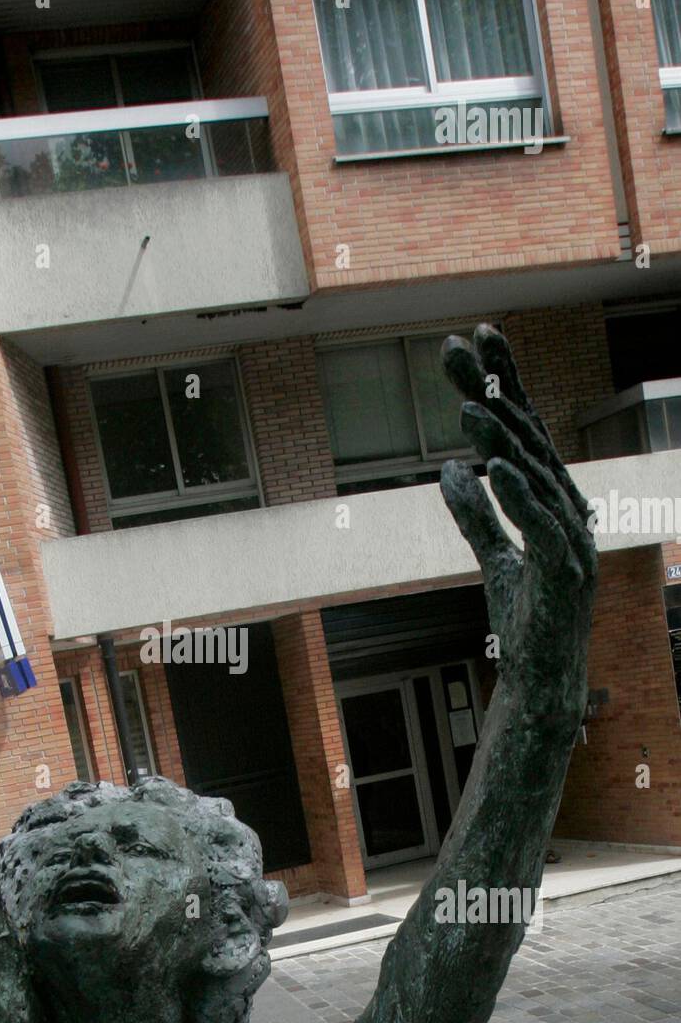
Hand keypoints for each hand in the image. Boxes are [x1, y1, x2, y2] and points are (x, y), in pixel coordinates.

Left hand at [440, 325, 596, 716]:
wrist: (541, 683)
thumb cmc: (524, 622)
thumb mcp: (492, 560)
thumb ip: (474, 515)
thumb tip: (450, 469)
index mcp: (552, 503)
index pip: (523, 430)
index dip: (503, 383)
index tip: (475, 339)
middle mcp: (569, 512)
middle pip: (527, 438)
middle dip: (494, 390)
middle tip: (458, 346)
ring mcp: (572, 542)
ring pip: (534, 477)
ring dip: (501, 438)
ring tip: (468, 406)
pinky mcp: (564, 575)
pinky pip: (541, 527)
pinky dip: (518, 495)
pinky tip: (493, 465)